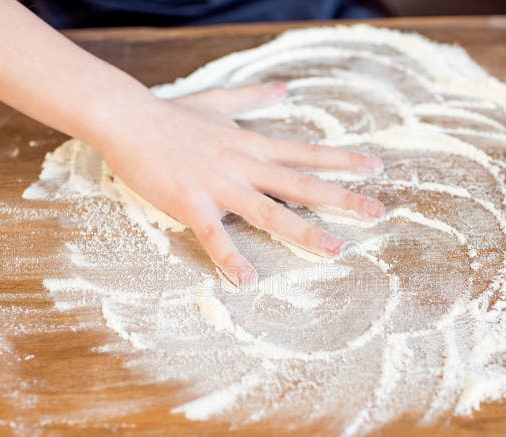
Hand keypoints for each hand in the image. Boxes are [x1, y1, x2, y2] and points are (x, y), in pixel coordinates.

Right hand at [97, 82, 384, 285]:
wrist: (128, 118)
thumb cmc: (171, 113)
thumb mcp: (219, 102)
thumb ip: (254, 98)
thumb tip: (284, 87)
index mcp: (252, 146)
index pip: (307, 153)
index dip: (343, 160)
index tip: (376, 167)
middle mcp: (244, 166)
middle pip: (301, 184)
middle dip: (342, 199)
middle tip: (377, 212)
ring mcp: (219, 186)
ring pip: (270, 212)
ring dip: (304, 232)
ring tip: (336, 249)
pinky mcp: (190, 203)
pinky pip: (214, 236)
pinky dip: (231, 258)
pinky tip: (247, 280)